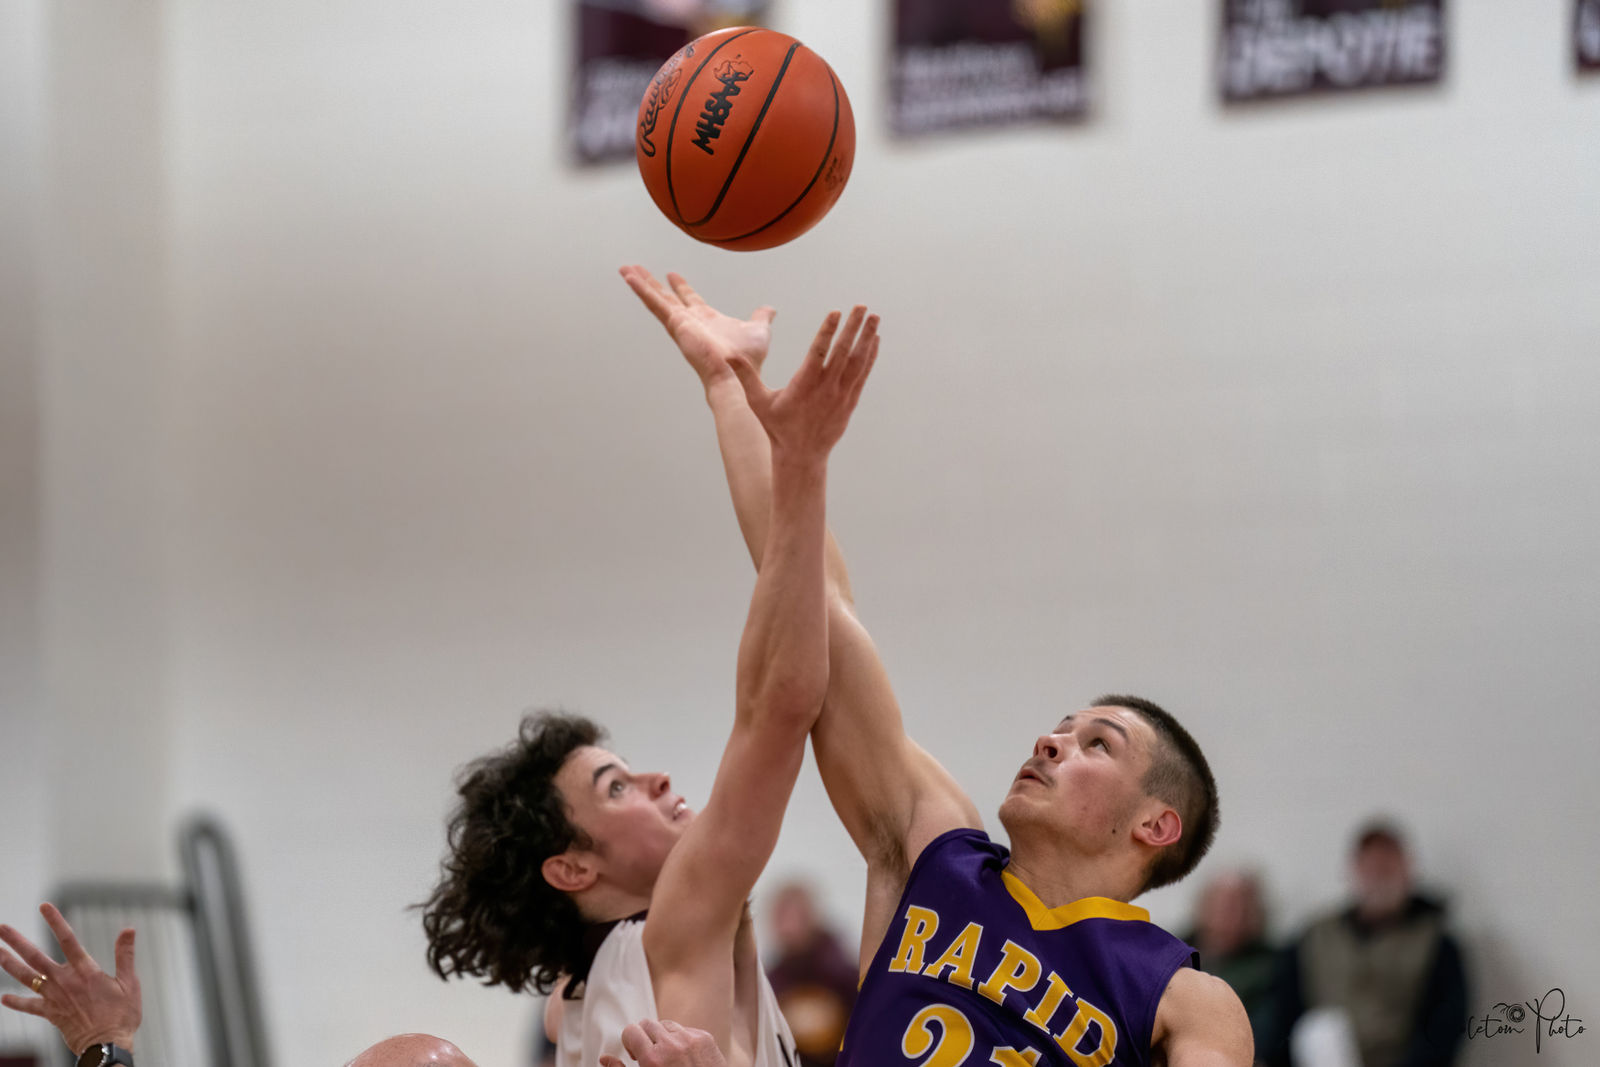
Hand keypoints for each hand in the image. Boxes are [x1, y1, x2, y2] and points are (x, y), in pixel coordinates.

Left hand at [0, 903, 140, 1053]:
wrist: (106, 1046)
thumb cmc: (122, 1016)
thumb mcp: (130, 983)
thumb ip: (125, 955)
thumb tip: (128, 929)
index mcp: (86, 971)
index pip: (68, 940)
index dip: (56, 922)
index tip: (44, 906)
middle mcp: (65, 982)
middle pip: (35, 957)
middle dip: (17, 941)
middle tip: (2, 928)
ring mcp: (54, 998)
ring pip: (26, 977)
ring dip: (9, 963)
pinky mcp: (50, 1014)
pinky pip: (29, 1006)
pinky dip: (16, 1002)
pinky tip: (3, 998)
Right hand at [598, 1019, 726, 1066]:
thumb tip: (604, 1058)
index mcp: (653, 1059)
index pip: (631, 1030)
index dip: (630, 1041)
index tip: (635, 1054)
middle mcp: (671, 1045)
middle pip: (648, 1024)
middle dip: (645, 1038)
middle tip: (649, 1055)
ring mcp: (690, 1039)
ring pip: (667, 1024)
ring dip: (663, 1037)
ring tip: (667, 1057)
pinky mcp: (705, 1038)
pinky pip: (686, 1029)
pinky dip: (681, 1039)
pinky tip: (683, 1057)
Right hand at [619, 266, 775, 389]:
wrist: (739, 373)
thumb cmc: (749, 359)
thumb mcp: (758, 330)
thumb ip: (761, 318)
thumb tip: (770, 310)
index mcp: (707, 320)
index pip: (689, 299)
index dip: (681, 287)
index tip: (671, 275)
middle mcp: (690, 322)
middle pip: (667, 297)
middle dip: (652, 283)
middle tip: (636, 270)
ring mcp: (681, 323)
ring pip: (656, 298)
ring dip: (641, 283)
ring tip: (625, 269)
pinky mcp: (676, 324)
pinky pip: (655, 303)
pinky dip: (642, 290)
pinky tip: (629, 278)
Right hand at [729, 305, 878, 461]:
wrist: (801, 456)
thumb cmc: (777, 427)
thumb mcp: (758, 402)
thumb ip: (746, 376)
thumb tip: (728, 357)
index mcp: (804, 384)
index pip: (819, 352)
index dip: (828, 331)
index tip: (837, 312)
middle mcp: (826, 388)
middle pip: (843, 351)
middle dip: (853, 327)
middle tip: (862, 306)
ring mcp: (841, 394)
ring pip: (857, 361)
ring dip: (866, 337)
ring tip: (874, 317)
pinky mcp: (850, 402)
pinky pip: (863, 374)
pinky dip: (870, 356)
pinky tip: (875, 340)